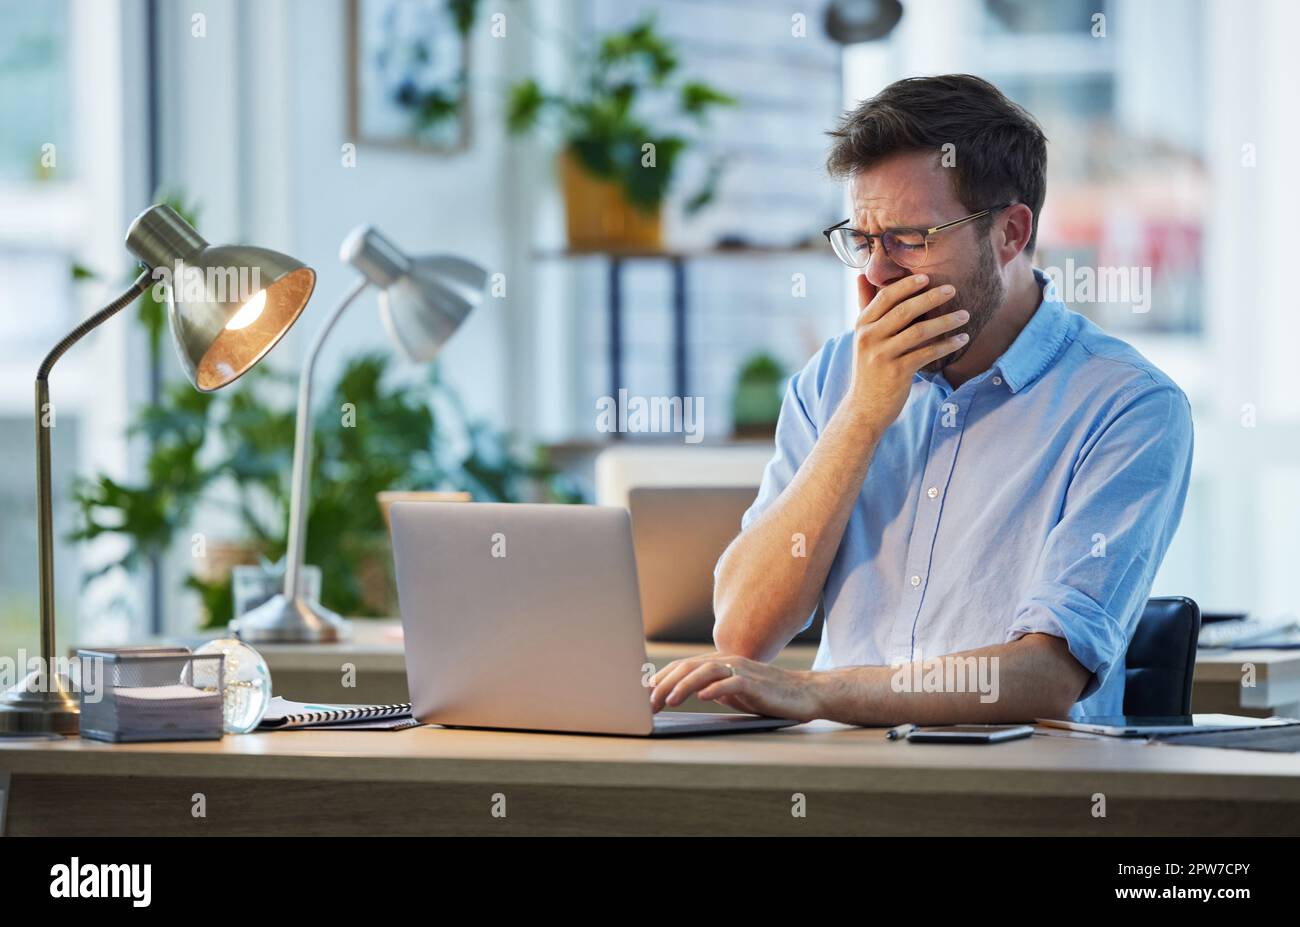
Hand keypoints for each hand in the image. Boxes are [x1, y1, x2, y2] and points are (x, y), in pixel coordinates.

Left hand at [649, 653, 821, 721]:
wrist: (804, 693)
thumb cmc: (767, 695)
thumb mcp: (733, 692)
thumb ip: (711, 688)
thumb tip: (685, 693)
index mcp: (720, 663)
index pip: (684, 666)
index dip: (662, 677)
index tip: (645, 692)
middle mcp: (728, 661)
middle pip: (689, 667)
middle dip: (665, 683)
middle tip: (649, 702)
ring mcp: (742, 670)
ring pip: (706, 672)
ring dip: (684, 686)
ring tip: (668, 700)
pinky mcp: (756, 683)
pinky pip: (732, 683)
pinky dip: (715, 689)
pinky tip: (702, 697)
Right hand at [844, 273, 967, 433]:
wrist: (865, 407)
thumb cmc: (870, 369)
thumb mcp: (863, 337)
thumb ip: (865, 307)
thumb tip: (861, 275)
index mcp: (862, 325)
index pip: (885, 297)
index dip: (907, 286)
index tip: (927, 278)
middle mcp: (870, 338)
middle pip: (905, 310)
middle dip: (931, 298)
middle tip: (952, 289)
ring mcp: (882, 355)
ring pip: (919, 331)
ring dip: (946, 321)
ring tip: (965, 315)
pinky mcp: (897, 372)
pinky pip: (927, 353)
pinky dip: (947, 345)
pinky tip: (962, 339)